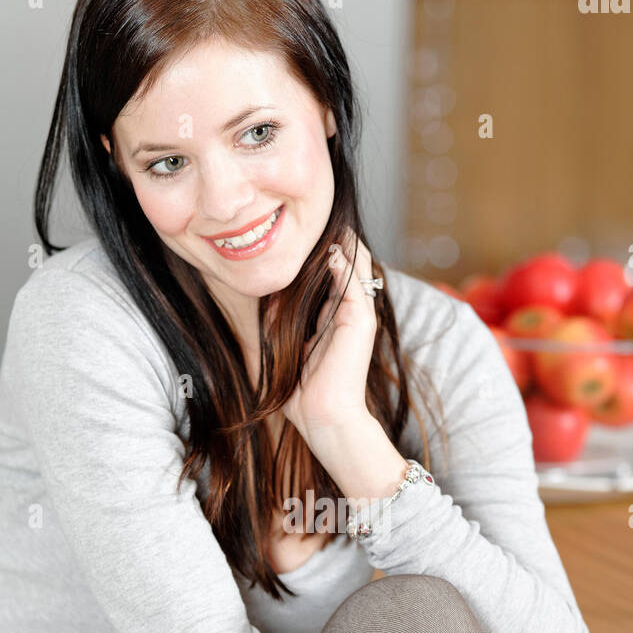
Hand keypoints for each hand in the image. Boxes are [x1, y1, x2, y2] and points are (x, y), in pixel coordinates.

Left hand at [282, 228, 379, 442]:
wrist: (322, 416)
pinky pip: (353, 283)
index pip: (332, 275)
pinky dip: (344, 263)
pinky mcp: (361, 321)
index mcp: (335, 319)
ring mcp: (359, 316)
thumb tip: (271, 292)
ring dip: (342, 244)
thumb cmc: (303, 390)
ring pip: (355, 267)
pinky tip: (331, 248)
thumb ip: (283, 316)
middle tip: (317, 216)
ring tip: (327, 221)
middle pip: (347, 264)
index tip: (302, 234)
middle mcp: (350, 314)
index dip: (321, 254)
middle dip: (334, 241)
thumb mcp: (287, 342)